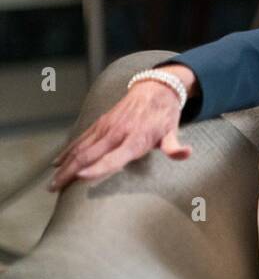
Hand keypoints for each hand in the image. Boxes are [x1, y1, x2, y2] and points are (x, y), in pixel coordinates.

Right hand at [49, 66, 195, 190]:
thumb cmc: (164, 115)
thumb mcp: (173, 131)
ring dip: (65, 165)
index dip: (98, 168)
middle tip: (53, 189)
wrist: (155, 89)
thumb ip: (175, 146)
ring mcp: (106, 127)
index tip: (81, 177)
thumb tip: (186, 153)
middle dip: (70, 172)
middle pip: (90, 155)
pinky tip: (57, 163)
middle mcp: (117, 133)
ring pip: (80, 148)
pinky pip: (81, 139)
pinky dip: (68, 151)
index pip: (115, 157)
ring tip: (52, 183)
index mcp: (135, 139)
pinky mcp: (100, 123)